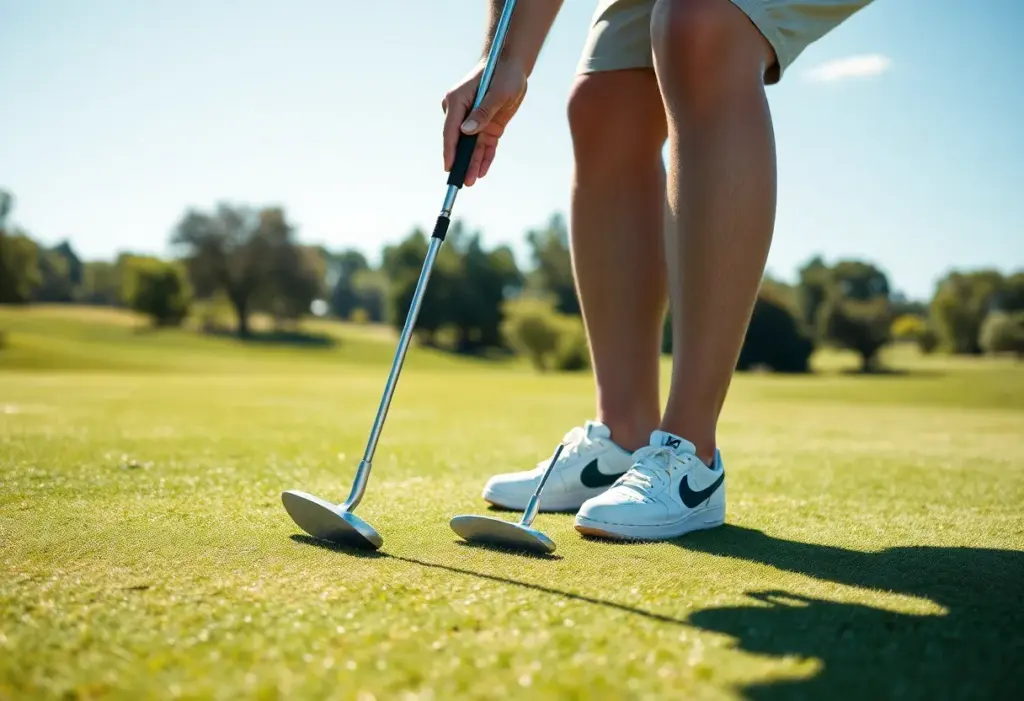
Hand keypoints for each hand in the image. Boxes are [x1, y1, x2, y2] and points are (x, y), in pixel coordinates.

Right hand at [442, 57, 526, 186]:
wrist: (512, 66)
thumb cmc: (503, 74)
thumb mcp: (497, 93)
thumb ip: (483, 112)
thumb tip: (466, 132)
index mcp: (457, 101)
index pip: (451, 130)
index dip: (450, 150)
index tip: (448, 167)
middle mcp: (461, 112)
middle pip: (459, 142)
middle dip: (461, 162)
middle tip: (461, 182)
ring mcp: (473, 121)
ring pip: (472, 147)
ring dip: (472, 163)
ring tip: (471, 181)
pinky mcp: (485, 126)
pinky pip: (484, 145)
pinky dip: (483, 158)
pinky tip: (481, 172)